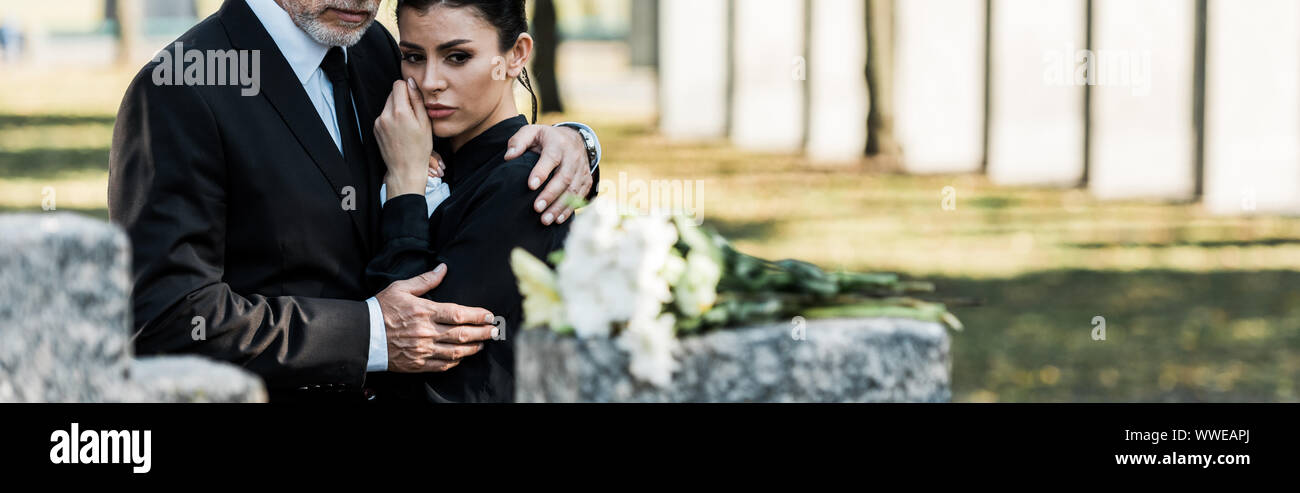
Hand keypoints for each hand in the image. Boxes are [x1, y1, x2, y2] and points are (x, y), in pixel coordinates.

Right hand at [374, 264, 496, 372]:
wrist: (361, 335)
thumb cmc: (380, 309)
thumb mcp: (401, 288)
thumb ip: (425, 279)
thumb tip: (443, 268)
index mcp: (424, 312)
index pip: (459, 314)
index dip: (478, 316)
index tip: (489, 315)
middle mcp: (426, 332)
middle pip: (462, 334)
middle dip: (482, 332)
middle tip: (495, 331)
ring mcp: (422, 350)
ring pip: (455, 352)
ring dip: (472, 348)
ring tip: (483, 344)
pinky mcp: (417, 364)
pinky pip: (442, 365)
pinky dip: (455, 362)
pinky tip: (462, 357)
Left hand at [375, 78, 432, 198]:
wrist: (405, 170)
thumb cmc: (419, 149)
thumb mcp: (425, 123)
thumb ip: (417, 100)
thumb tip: (411, 82)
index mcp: (400, 111)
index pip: (398, 84)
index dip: (408, 89)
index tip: (414, 100)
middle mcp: (385, 115)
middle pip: (392, 93)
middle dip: (403, 99)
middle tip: (413, 115)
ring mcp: (378, 122)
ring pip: (388, 104)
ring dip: (397, 109)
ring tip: (407, 125)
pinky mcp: (375, 128)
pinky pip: (384, 115)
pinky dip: (392, 118)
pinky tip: (400, 131)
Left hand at [504, 124, 593, 225]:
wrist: (574, 139)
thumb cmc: (547, 138)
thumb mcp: (532, 132)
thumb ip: (519, 141)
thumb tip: (508, 157)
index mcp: (558, 144)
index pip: (551, 158)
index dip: (541, 172)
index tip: (531, 186)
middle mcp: (573, 157)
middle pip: (564, 178)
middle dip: (550, 195)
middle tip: (537, 208)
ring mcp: (581, 170)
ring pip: (573, 190)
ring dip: (559, 207)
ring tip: (545, 220)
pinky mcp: (586, 180)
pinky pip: (580, 196)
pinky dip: (569, 209)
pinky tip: (557, 219)